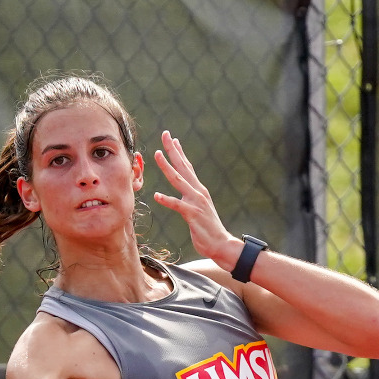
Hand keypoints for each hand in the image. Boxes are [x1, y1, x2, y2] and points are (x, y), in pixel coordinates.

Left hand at [151, 131, 242, 271]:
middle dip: (173, 150)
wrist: (222, 244)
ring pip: (178, 180)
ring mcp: (196, 202)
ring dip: (167, 166)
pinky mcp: (192, 214)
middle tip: (165, 134)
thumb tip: (185, 194)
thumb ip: (192, 200)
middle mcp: (198, 192)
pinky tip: (156, 196)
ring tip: (156, 155)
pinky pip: (177, 205)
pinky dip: (167, 200)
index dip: (179, 152)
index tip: (173, 139)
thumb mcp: (200, 210)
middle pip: (183, 166)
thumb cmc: (208, 230)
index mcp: (198, 190)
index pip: (187, 167)